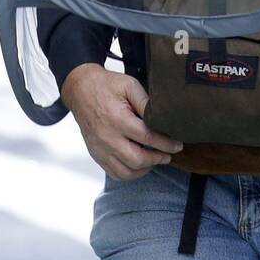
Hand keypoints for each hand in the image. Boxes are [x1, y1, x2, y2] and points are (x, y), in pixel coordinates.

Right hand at [61, 63, 182, 179]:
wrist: (81, 90)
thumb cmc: (107, 86)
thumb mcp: (130, 86)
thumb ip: (146, 102)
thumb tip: (163, 116)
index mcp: (118, 119)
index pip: (147, 137)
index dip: (166, 144)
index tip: (178, 145)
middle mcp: (107, 138)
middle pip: (137, 159)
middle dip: (158, 159)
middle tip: (169, 154)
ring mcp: (100, 149)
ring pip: (125, 171)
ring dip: (144, 169)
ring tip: (156, 160)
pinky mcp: (96, 154)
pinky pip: (113, 173)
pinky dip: (130, 173)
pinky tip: (140, 164)